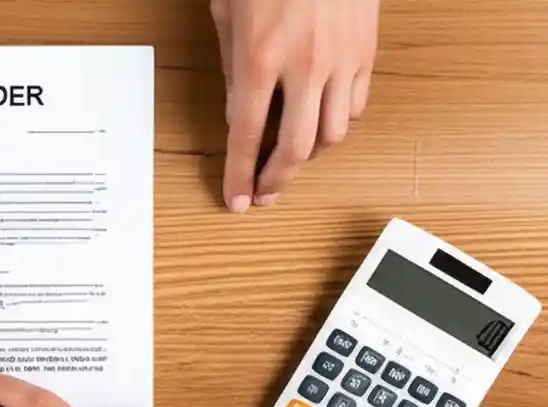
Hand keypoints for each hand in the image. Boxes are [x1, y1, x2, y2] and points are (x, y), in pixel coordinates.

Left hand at [211, 0, 379, 210]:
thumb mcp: (229, 13)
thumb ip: (233, 69)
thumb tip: (240, 115)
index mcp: (260, 59)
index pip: (247, 137)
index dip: (240, 176)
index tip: (235, 200)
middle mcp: (304, 66)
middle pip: (296, 149)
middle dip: (276, 181)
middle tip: (263, 196)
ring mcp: (341, 60)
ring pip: (332, 135)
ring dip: (310, 157)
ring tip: (289, 163)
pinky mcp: (366, 51)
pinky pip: (355, 106)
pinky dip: (337, 125)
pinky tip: (320, 125)